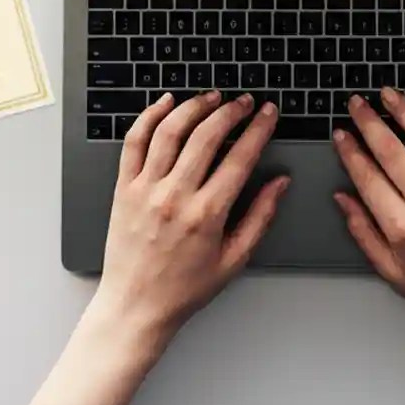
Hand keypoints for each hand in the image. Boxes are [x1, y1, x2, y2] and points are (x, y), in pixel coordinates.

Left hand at [91, 90, 287, 341]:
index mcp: (207, 215)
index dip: (259, 129)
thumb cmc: (183, 289)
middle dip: (231, 110)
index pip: (240, 157)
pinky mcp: (124, 188)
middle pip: (207, 135)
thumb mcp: (234, 260)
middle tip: (245, 102)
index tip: (269, 114)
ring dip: (194, 106)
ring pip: (170, 130)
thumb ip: (260, 217)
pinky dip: (149, 116)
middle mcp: (175, 196)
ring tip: (212, 98)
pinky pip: (134, 141)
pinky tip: (165, 103)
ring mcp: (146, 189)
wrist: (135, 306)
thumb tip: (280, 184)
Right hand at [332, 87, 404, 338]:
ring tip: (389, 95)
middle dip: (368, 121)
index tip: (340, 134)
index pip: (366, 175)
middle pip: (390, 150)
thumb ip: (362, 231)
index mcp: (400, 227)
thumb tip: (342, 199)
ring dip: (403, 111)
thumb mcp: (390, 270)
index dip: (349, 150)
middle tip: (356, 104)